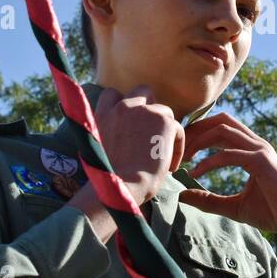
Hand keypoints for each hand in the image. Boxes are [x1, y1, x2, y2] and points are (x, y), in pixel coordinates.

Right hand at [90, 85, 184, 207]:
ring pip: (164, 111)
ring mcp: (144, 111)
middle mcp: (122, 108)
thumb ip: (108, 134)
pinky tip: (170, 167)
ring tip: (162, 154)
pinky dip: (177, 147)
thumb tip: (123, 139)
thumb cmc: (109, 180)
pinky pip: (177, 129)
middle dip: (150, 105)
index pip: (112, 94)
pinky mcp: (164, 121)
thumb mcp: (98, 150)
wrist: (121, 187)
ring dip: (165, 129)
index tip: (130, 122)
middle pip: (143, 90)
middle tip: (154, 129)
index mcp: (102, 115)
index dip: (123, 105)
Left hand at [178, 113, 276, 247]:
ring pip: (223, 130)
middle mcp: (256, 144)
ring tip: (183, 159)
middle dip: (196, 130)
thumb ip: (209, 200)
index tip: (181, 150)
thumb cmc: (271, 213)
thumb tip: (182, 196)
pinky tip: (196, 173)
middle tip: (177, 149)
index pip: (221, 127)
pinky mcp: (261, 161)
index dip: (199, 132)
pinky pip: (229, 154)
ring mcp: (260, 150)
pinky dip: (209, 161)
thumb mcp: (233, 207)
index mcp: (252, 149)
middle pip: (220, 120)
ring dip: (199, 141)